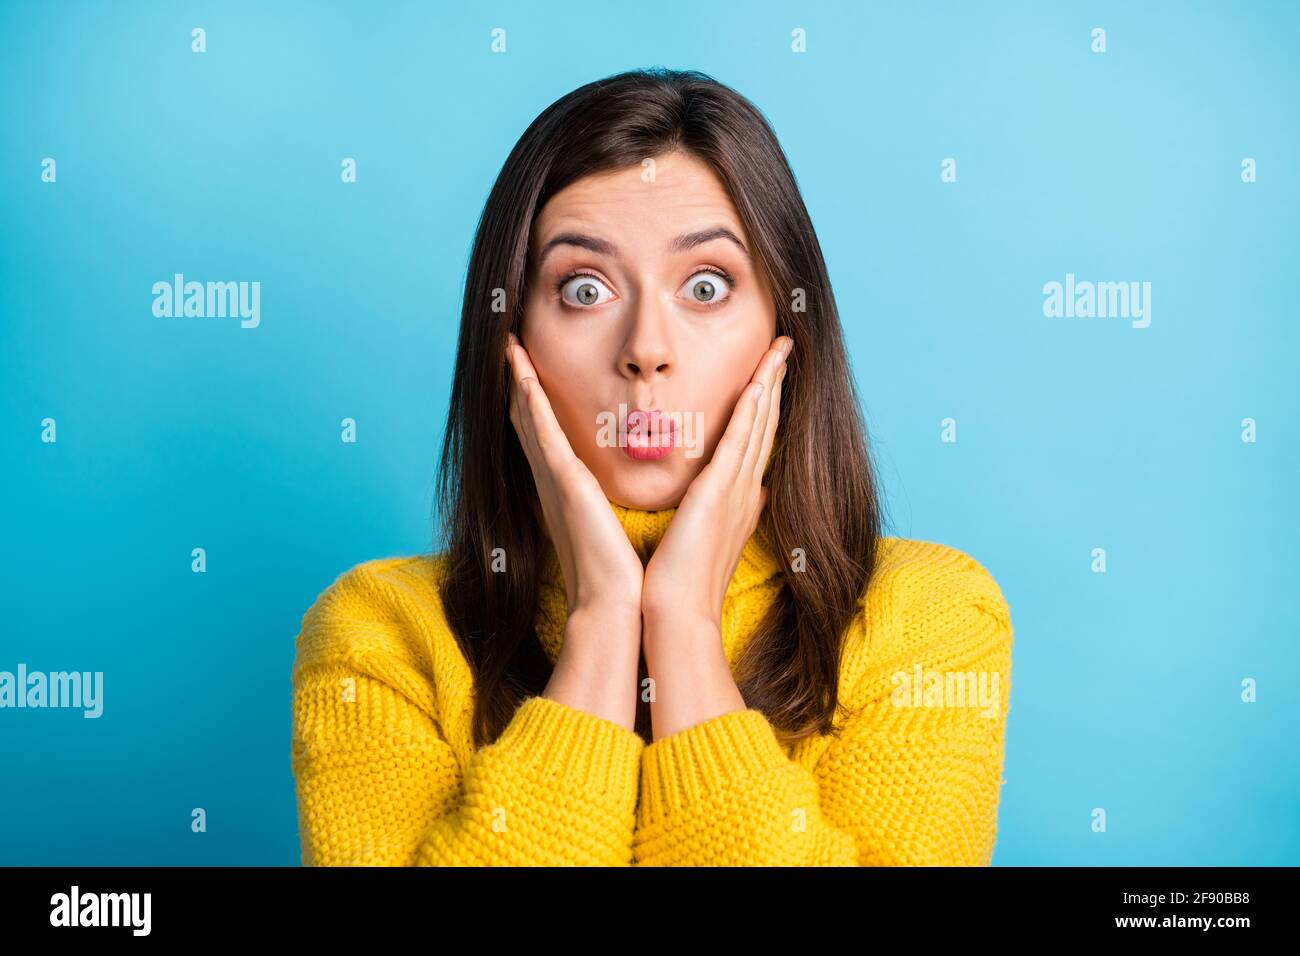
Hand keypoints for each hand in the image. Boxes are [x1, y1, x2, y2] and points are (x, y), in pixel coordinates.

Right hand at [505, 331, 644, 617]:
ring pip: (530, 417)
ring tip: (508, 343)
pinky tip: (519, 372)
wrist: (615, 605)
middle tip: (509, 343)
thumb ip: (622, 506)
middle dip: (519, 381)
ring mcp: (554, 479)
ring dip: (517, 378)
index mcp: (570, 489)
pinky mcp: (562, 482)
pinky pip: (542, 432)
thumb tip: (653, 491)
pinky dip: (528, 400)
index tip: (533, 368)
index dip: (537, 401)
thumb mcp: (621, 526)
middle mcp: (554, 480)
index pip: (550, 435)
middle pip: (531, 419)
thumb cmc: (622, 573)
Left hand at [641, 334, 791, 628]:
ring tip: (778, 350)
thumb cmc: (679, 583)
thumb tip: (721, 496)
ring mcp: (736, 491)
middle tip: (782, 348)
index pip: (756, 441)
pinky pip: (740, 442)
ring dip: (769, 384)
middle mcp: (745, 491)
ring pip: (758, 425)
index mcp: (738, 501)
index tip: (768, 376)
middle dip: (774, 384)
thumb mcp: (700, 538)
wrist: (677, 613)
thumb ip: (712, 513)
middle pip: (765, 425)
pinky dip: (752, 411)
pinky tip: (759, 383)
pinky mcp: (719, 494)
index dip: (765, 406)